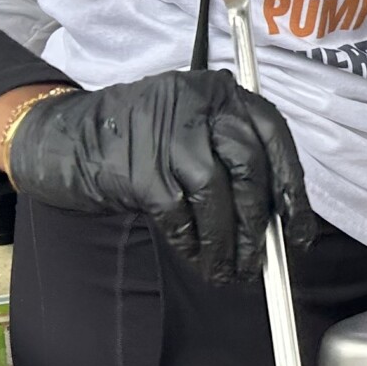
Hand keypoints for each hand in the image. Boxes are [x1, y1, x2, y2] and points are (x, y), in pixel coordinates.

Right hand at [5, 71, 312, 286]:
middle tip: (258, 262)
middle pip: (248, 167)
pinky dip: (190, 242)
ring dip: (225, 243)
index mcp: (222, 94)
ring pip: (215, 194)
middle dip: (258, 224)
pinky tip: (195, 256)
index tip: (298, 233)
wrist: (68, 138)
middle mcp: (198, 104)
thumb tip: (276, 220)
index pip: (274, 140)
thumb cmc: (143, 141)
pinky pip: (177, 214)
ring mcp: (166, 132)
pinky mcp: (138, 166)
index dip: (292, 191)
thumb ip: (234, 159)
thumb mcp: (194, 130)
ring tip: (227, 271)